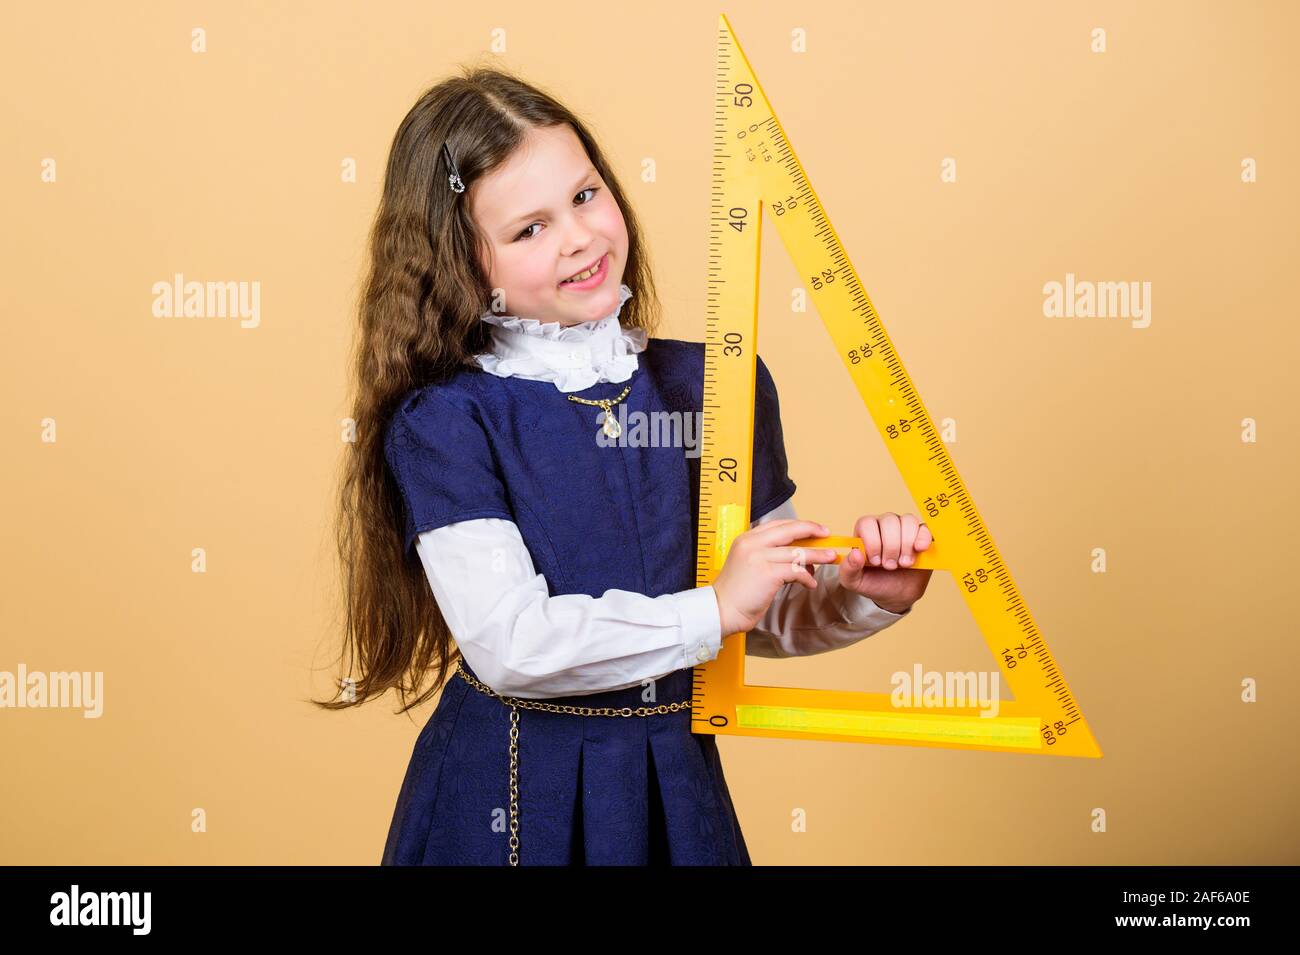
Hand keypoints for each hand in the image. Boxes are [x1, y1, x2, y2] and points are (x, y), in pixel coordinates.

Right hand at [712, 520, 838, 635]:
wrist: (720, 610)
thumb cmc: (735, 593)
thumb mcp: (749, 566)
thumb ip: (770, 558)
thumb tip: (799, 558)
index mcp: (746, 539)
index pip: (777, 524)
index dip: (798, 525)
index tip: (813, 528)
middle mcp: (752, 543)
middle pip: (789, 530)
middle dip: (812, 530)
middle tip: (827, 534)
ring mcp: (759, 557)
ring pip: (797, 551)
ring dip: (817, 555)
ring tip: (830, 558)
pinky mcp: (767, 573)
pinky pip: (796, 571)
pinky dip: (807, 577)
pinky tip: (810, 584)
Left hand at [839, 512, 933, 613]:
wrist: (896, 595)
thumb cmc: (873, 582)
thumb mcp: (853, 581)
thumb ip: (848, 569)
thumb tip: (855, 553)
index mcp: (865, 532)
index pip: (867, 522)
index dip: (872, 541)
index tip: (876, 562)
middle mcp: (884, 525)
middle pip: (889, 520)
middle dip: (891, 546)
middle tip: (890, 566)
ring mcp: (904, 529)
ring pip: (908, 521)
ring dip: (906, 544)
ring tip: (904, 563)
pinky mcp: (922, 536)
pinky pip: (925, 528)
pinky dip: (923, 538)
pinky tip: (919, 550)